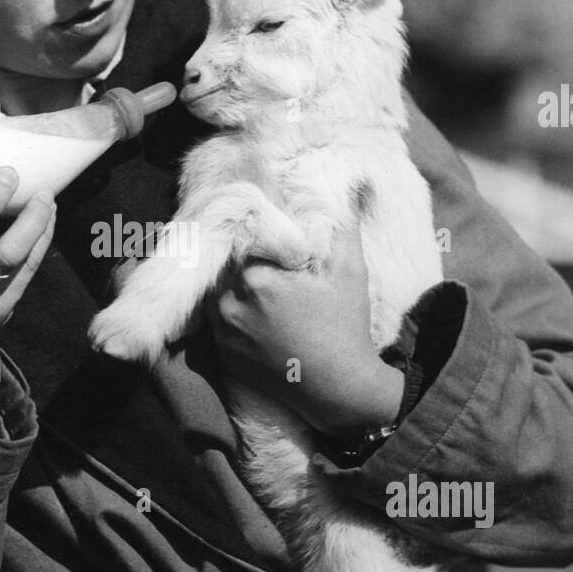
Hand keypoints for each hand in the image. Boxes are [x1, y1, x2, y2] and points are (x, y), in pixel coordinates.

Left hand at [206, 220, 403, 435]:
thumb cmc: (346, 327)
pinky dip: (228, 308)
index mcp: (258, 276)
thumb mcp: (350, 271)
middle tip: (262, 257)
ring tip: (258, 285)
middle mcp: (232, 301)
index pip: (242, 238)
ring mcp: (223, 329)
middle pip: (226, 263)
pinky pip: (215, 317)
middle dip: (241, 256)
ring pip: (217, 289)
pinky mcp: (221, 352)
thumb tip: (357, 182)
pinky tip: (252, 310)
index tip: (261, 225)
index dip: (253, 231)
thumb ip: (345, 222)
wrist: (337, 389)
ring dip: (232, 283)